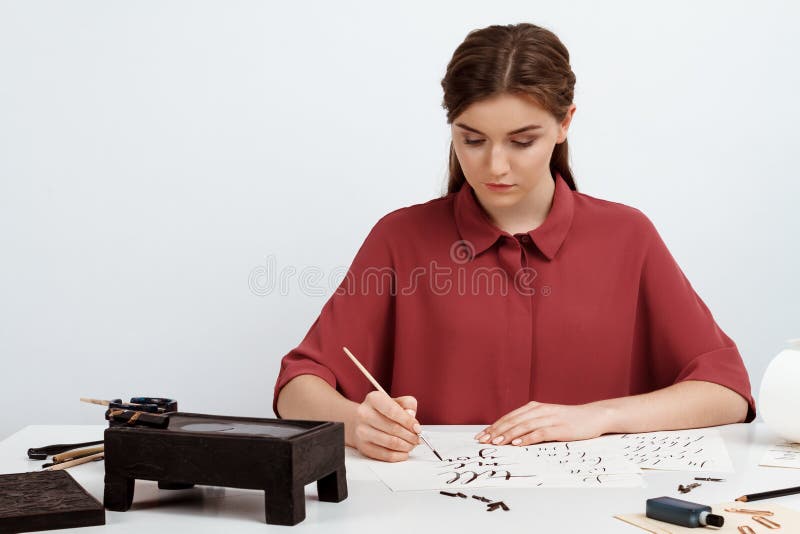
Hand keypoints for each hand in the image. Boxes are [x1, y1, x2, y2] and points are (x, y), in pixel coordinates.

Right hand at [349, 391, 420, 461]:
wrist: (361, 421)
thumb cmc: (382, 411)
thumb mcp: (396, 401)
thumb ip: (408, 404)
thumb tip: (411, 416)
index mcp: (373, 399)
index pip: (393, 411)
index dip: (408, 421)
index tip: (417, 428)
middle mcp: (364, 414)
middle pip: (393, 428)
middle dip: (410, 435)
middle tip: (418, 438)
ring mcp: (362, 432)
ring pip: (391, 443)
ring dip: (406, 446)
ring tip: (412, 444)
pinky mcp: (364, 447)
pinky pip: (386, 455)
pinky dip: (399, 455)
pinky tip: (404, 452)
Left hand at [474, 402, 612, 445]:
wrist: (593, 416)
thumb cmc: (568, 419)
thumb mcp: (547, 417)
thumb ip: (531, 423)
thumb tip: (511, 435)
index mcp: (534, 407)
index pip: (509, 417)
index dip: (494, 426)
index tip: (481, 435)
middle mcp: (540, 411)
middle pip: (513, 421)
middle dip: (496, 431)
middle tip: (483, 440)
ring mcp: (550, 419)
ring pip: (524, 426)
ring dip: (508, 435)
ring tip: (496, 443)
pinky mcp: (559, 428)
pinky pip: (540, 433)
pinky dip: (528, 438)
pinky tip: (518, 444)